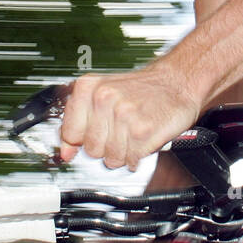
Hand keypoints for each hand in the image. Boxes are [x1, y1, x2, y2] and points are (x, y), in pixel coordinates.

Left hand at [59, 64, 201, 169]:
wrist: (178, 82)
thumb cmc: (142, 90)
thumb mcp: (103, 95)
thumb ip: (79, 123)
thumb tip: (64, 153)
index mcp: (88, 87)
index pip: (69, 133)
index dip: (82, 140)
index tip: (96, 134)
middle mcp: (103, 98)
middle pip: (91, 150)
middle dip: (107, 147)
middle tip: (122, 131)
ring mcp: (123, 115)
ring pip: (111, 159)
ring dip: (125, 152)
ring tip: (134, 133)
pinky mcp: (142, 131)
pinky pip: (131, 160)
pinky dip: (139, 156)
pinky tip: (144, 139)